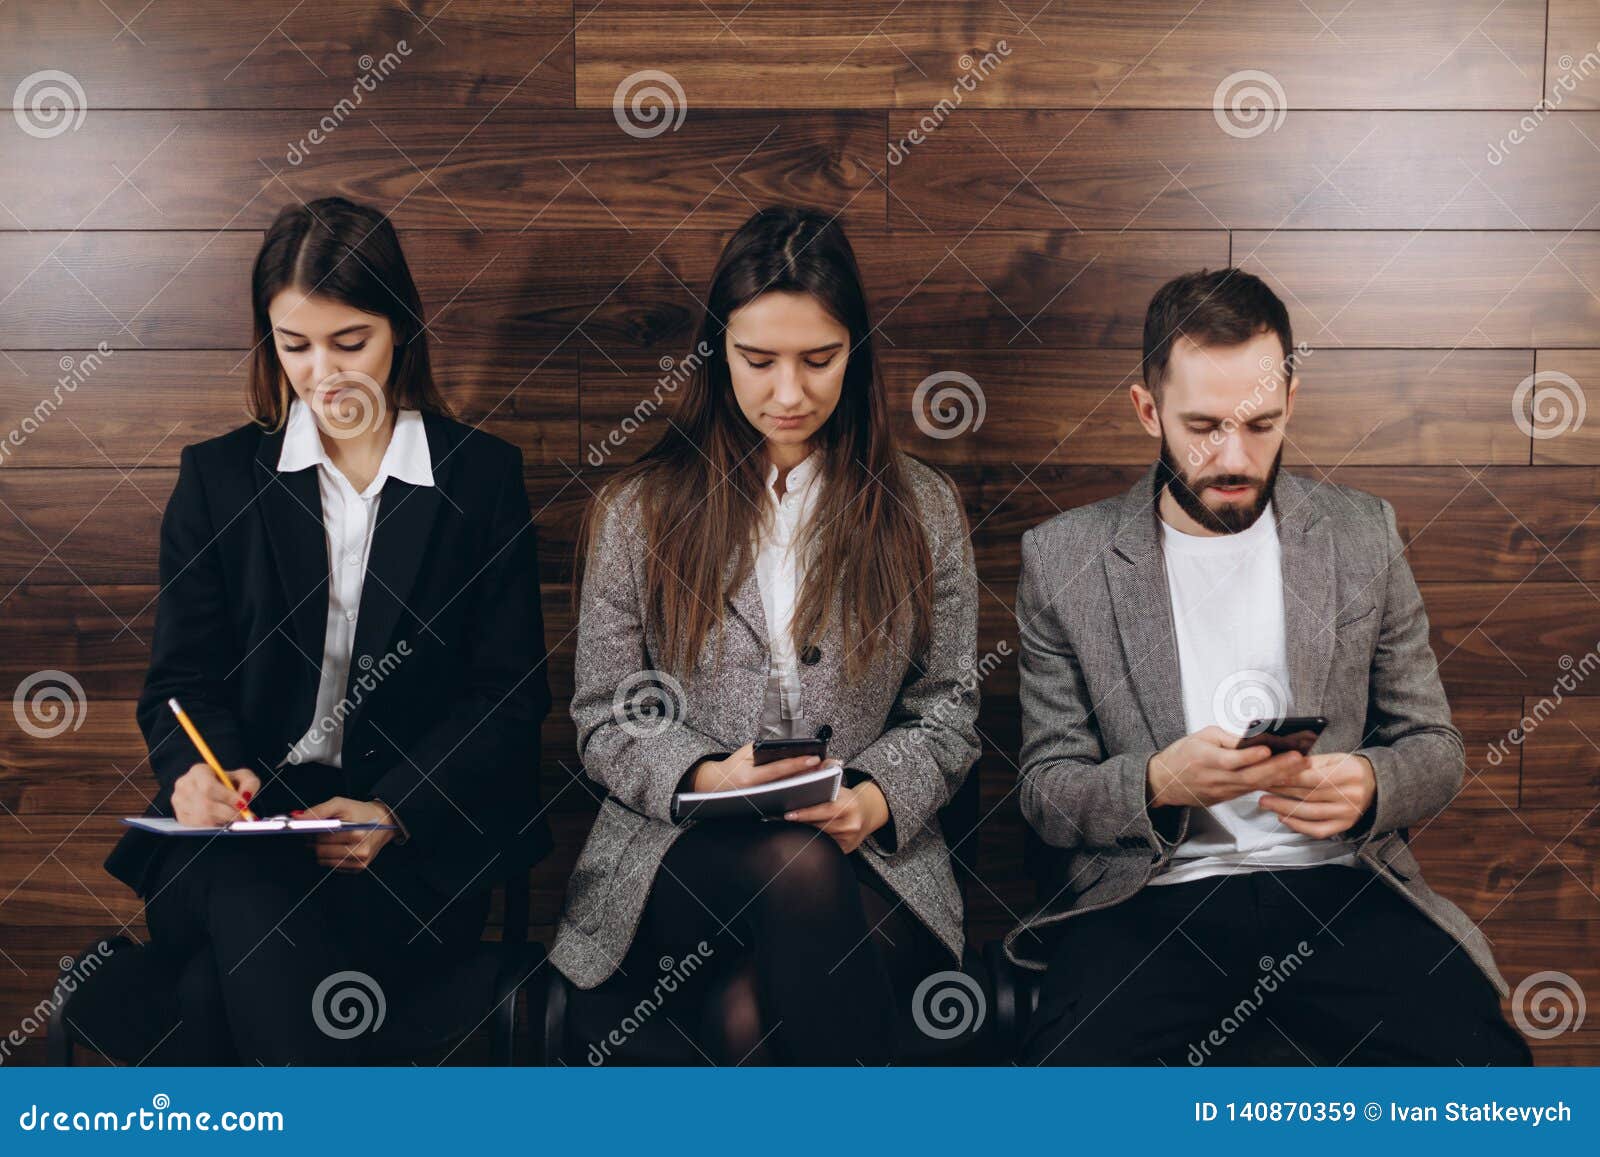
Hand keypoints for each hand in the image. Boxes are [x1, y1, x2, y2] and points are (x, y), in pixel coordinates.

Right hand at [171, 762, 259, 825]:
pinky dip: (215, 827)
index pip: (209, 787)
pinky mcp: (181, 817)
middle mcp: (184, 785)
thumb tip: (245, 796)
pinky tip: (223, 822)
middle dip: (228, 813)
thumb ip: (249, 783)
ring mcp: (179, 802)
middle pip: (206, 805)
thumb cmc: (230, 784)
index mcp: (198, 771)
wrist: (218, 794)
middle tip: (243, 817)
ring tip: (234, 818)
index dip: (227, 797)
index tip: (243, 804)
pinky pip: (198, 827)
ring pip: (203, 818)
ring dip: (223, 821)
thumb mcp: (243, 778)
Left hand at [300, 797, 397, 871]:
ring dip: (321, 850)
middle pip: (320, 850)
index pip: (321, 837)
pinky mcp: (358, 868)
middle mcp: (360, 849)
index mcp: (356, 832)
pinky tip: (338, 847)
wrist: (383, 822)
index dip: (312, 832)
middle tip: (319, 832)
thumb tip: (298, 820)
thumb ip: (319, 810)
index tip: (306, 828)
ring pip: (323, 861)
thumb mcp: (340, 804)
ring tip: (329, 839)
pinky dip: (330, 857)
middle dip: (315, 841)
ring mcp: (359, 861)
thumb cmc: (360, 812)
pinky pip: (332, 866)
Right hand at [688, 743, 824, 792]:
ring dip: (807, 786)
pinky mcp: (764, 811)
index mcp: (750, 778)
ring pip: (789, 795)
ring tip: (823, 778)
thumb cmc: (732, 767)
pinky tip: (811, 790)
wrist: (715, 787)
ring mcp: (760, 804)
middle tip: (828, 770)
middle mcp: (756, 793)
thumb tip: (789, 748)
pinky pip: (784, 803)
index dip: (798, 763)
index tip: (815, 759)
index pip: (779, 769)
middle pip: (789, 784)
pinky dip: (798, 795)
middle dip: (809, 777)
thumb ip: (764, 750)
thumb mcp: (744, 754)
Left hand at [785, 774, 888, 853]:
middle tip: (785, 818)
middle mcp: (851, 823)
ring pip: (820, 836)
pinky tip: (806, 834)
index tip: (789, 814)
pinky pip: (825, 845)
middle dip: (801, 822)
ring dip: (806, 831)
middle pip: (819, 825)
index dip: (804, 813)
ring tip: (792, 825)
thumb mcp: (841, 783)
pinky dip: (814, 839)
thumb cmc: (849, 798)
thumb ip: (828, 769)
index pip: (823, 810)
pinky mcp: (846, 848)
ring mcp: (848, 838)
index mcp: (850, 805)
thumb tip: (812, 764)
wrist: (868, 813)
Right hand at [1147, 726, 1309, 808]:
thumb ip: (1226, 738)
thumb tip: (1253, 737)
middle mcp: (1216, 779)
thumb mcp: (1200, 737)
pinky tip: (1290, 775)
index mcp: (1205, 759)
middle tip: (1300, 757)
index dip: (1249, 756)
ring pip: (1256, 785)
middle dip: (1277, 767)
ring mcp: (1223, 791)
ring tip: (1302, 765)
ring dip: (1280, 776)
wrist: (1165, 783)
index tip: (1267, 749)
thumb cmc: (1183, 755)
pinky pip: (1253, 789)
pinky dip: (1271, 783)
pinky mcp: (1228, 797)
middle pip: (1250, 775)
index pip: (1230, 760)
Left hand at [1258, 752, 1375, 837]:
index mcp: (1347, 774)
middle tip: (1258, 786)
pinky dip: (1298, 826)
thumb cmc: (1350, 768)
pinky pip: (1318, 830)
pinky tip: (1282, 818)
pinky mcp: (1345, 826)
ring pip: (1310, 814)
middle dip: (1280, 791)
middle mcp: (1349, 796)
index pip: (1311, 778)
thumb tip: (1283, 764)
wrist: (1377, 784)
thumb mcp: (1334, 758)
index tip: (1267, 774)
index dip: (1287, 777)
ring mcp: (1347, 814)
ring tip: (1264, 802)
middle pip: (1308, 795)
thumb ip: (1311, 763)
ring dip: (1283, 808)